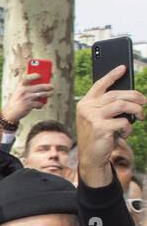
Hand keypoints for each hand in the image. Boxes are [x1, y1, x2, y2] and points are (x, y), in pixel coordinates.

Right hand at [0, 71, 54, 127]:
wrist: (10, 112)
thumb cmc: (17, 101)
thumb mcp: (19, 92)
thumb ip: (27, 88)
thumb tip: (41, 84)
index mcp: (20, 86)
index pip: (28, 78)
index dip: (34, 75)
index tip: (40, 75)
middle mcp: (23, 91)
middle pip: (40, 86)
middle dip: (48, 86)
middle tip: (52, 87)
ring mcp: (27, 98)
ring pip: (42, 94)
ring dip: (48, 94)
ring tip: (50, 94)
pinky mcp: (29, 105)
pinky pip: (39, 103)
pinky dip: (41, 105)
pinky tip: (40, 105)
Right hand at [76, 65, 143, 186]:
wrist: (90, 157)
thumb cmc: (97, 136)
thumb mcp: (98, 119)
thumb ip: (108, 107)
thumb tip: (130, 98)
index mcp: (85, 104)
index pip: (99, 85)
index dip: (112, 75)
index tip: (123, 68)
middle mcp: (86, 108)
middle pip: (116, 94)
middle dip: (135, 97)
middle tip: (144, 102)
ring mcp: (92, 118)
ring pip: (122, 105)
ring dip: (136, 110)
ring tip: (141, 116)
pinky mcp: (100, 128)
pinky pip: (123, 122)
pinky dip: (128, 128)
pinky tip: (125, 133)